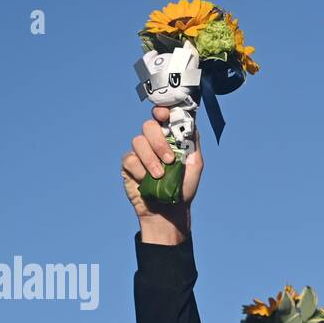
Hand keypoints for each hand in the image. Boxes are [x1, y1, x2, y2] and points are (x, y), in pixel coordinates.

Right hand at [121, 106, 203, 242]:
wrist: (169, 210)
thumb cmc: (182, 187)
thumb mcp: (195, 166)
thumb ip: (193, 144)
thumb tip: (191, 123)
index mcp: (169, 138)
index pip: (162, 117)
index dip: (161, 111)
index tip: (164, 115)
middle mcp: (153, 141)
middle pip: (149, 126)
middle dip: (159, 141)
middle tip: (169, 160)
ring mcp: (139, 152)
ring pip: (138, 141)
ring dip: (151, 159)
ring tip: (159, 176)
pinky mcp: (128, 165)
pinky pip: (130, 159)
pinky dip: (140, 170)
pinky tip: (146, 180)